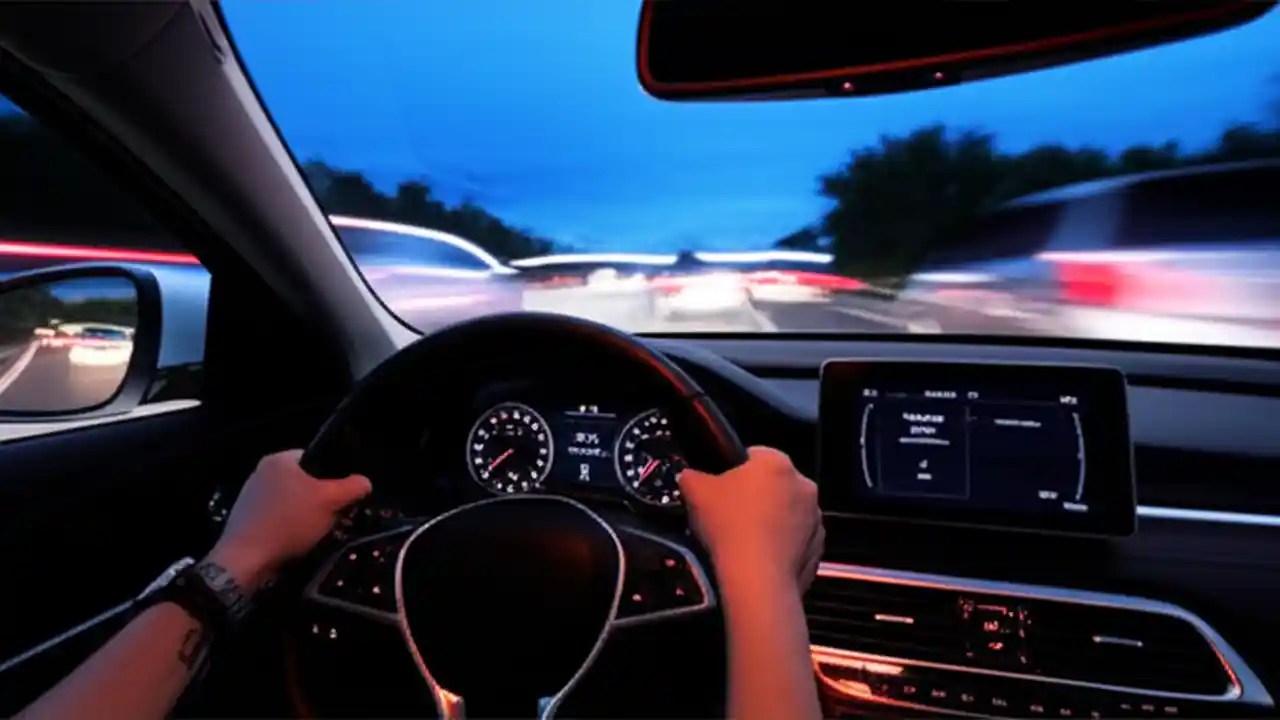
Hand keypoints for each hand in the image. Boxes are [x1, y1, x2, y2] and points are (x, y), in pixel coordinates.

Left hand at [207, 450, 370, 590]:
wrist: (246, 559)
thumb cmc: (289, 522)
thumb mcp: (330, 502)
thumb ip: (352, 487)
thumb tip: (365, 482)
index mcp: (279, 459)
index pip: (316, 458)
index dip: (334, 477)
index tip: (342, 497)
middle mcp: (261, 471)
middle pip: (304, 481)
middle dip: (320, 499)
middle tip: (332, 517)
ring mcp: (249, 495)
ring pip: (291, 501)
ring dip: (305, 515)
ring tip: (314, 533)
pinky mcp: (244, 518)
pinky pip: (276, 517)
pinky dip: (288, 527)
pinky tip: (294, 542)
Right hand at [679, 447, 823, 592]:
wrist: (756, 579)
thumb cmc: (729, 526)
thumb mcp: (695, 492)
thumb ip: (692, 476)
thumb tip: (690, 476)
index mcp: (776, 462)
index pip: (754, 456)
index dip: (734, 472)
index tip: (720, 491)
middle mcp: (804, 485)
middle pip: (773, 485)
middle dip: (755, 498)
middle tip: (729, 517)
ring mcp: (816, 518)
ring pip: (788, 514)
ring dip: (771, 522)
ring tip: (745, 542)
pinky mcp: (818, 548)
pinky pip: (796, 542)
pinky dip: (782, 548)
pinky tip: (761, 560)